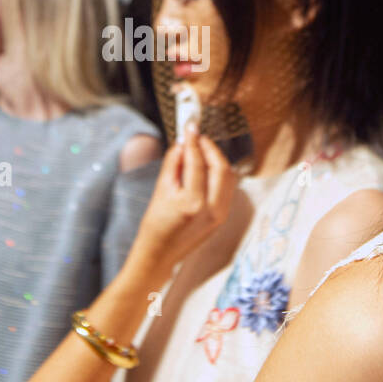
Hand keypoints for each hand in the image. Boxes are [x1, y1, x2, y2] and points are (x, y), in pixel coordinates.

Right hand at [134, 122, 235, 268]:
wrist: (159, 255)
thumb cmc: (155, 225)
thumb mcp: (160, 191)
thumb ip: (173, 164)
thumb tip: (182, 143)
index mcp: (192, 203)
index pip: (197, 162)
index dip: (193, 141)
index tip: (189, 127)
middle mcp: (211, 209)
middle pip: (220, 167)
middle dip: (210, 147)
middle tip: (197, 136)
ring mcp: (220, 215)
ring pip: (228, 177)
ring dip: (216, 159)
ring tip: (200, 150)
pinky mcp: (222, 217)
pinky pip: (227, 188)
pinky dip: (219, 174)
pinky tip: (206, 167)